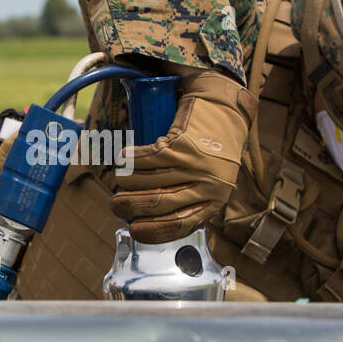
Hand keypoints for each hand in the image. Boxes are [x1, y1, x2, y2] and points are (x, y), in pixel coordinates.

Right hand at [111, 68, 256, 242]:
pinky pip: (147, 158)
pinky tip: (123, 158)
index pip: (180, 224)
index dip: (153, 231)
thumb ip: (188, 200)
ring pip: (149, 181)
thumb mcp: (210, 182)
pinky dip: (130, 160)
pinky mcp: (183, 145)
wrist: (225, 110)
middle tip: (116, 205)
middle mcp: (207, 185)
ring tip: (121, 180)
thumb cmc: (213, 149)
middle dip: (131, 207)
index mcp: (214, 201)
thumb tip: (147, 217)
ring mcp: (195, 165)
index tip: (133, 231)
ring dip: (127, 182)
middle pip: (159, 203)